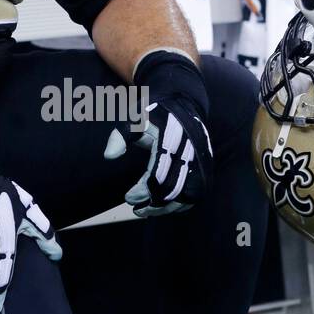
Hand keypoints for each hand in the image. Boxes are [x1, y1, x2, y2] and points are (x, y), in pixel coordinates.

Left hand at [103, 51, 212, 215]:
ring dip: (167, 208)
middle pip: (173, 190)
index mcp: (171, 142)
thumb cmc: (155, 112)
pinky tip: (166, 206)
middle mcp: (189, 153)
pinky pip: (197, 192)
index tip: (128, 197)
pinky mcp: (204, 165)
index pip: (158, 176)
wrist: (183, 101)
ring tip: (148, 212)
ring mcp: (199, 160)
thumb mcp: (135, 118)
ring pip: (187, 196)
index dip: (143, 191)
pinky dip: (182, 204)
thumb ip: (121, 136)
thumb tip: (109, 155)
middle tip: (137, 210)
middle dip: (154, 205)